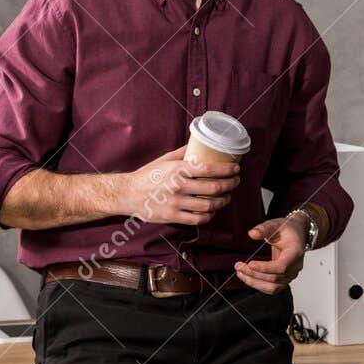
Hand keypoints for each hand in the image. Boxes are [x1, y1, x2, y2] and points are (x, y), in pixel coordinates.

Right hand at [111, 145, 240, 225]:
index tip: (236, 168)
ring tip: (227, 197)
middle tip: (236, 181)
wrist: (127, 194)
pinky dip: (209, 216)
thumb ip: (183, 153)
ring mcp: (175, 203)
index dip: (227, 169)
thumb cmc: (148, 175)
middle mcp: (178, 186)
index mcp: (177, 170)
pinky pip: (198, 219)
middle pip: (214, 187)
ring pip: (209, 205)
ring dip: (223, 201)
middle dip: (231, 184)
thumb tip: (201, 143)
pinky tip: (212, 211)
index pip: (209, 168)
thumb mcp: (165, 160)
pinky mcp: (172, 217)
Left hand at [235, 214, 308, 294]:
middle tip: (239, 266)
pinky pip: (271, 288)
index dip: (265, 268)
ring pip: (273, 287)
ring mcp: (291, 275)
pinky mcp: (284, 279)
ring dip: (254, 282)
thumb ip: (264, 228)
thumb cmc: (287, 229)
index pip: (282, 266)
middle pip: (275, 278)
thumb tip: (252, 234)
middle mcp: (295, 266)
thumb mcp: (276, 224)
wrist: (295, 234)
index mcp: (296, 252)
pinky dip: (258, 284)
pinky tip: (247, 277)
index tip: (250, 264)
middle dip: (254, 274)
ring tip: (240, 273)